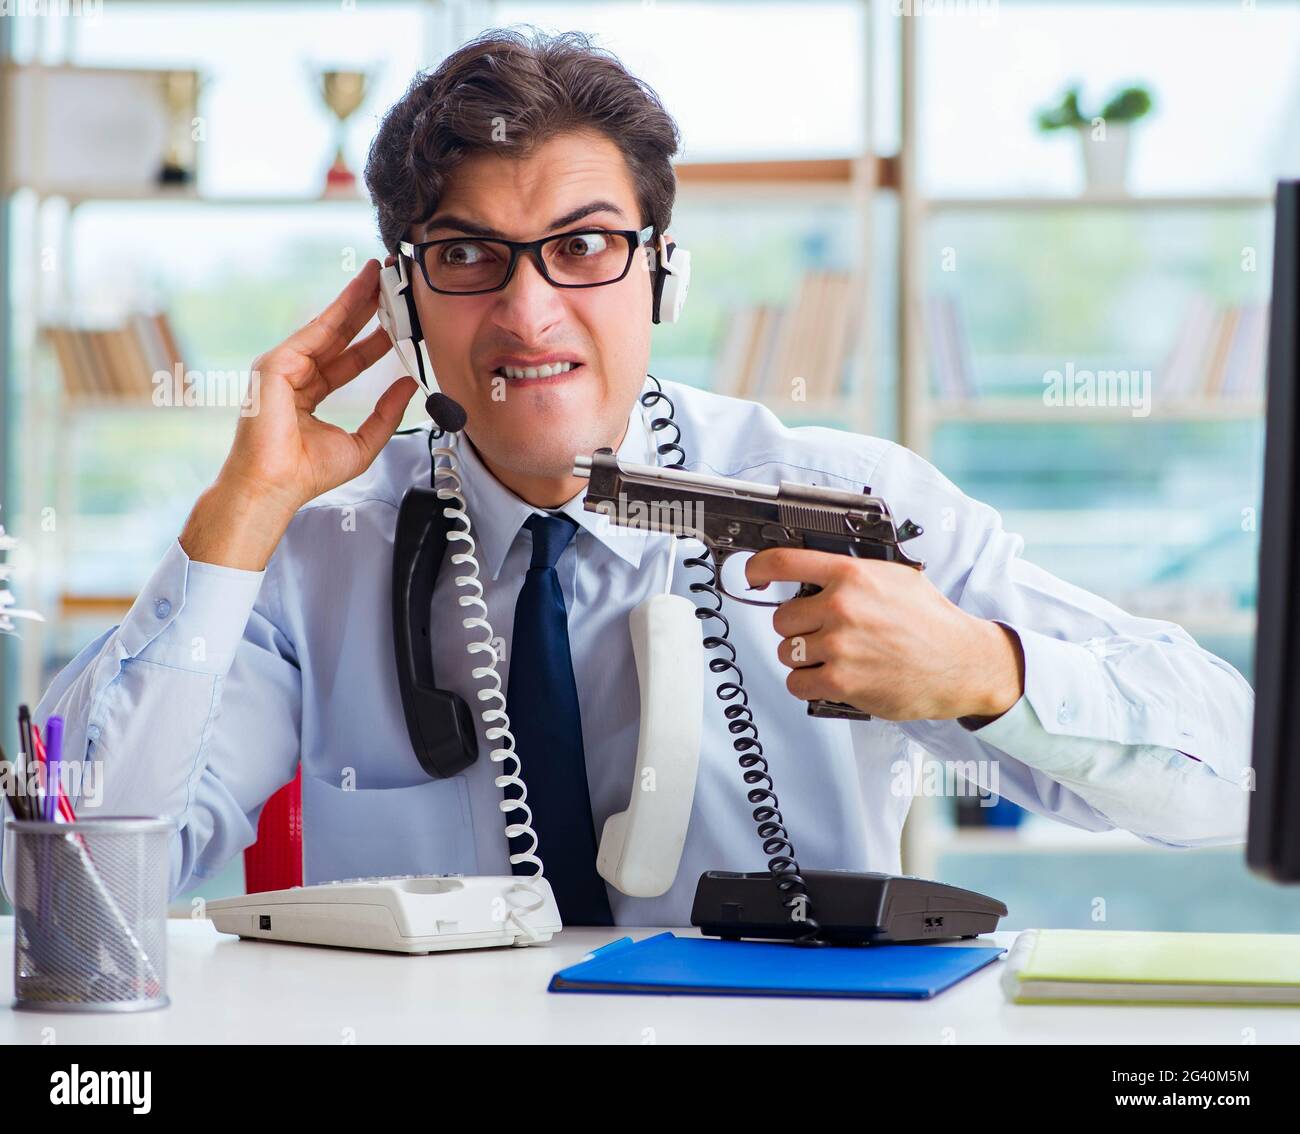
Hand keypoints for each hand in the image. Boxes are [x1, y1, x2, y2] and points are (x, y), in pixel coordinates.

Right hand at [181, 259, 416, 569]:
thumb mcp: (363, 442)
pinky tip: (362, 294)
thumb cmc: (307, 472)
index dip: (373, 340)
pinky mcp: (275, 363)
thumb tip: (408, 385)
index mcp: (310, 394)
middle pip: (338, 334)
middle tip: (389, 284)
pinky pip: (315, 331)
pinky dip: (340, 310)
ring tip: (379, 276)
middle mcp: (295, 375)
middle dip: (364, 307)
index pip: (347, 359)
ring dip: (354, 299)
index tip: (397, 323)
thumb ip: (386, 413)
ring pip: (328, 325)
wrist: (275, 486)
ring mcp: (283, 367)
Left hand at [745, 548, 1024, 722]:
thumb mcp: (896, 577)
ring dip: (804, 658)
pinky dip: (809, 684)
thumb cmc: (932, 622)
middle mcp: (842, 607)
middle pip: (782, 618)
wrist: (962, 663)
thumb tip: (814, 571)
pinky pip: (798, 684)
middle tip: (823, 633)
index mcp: (852, 575)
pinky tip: (831, 678)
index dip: (758, 569)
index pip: (782, 563)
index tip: (753, 575)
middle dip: (798, 627)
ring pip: (788, 652)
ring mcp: (840, 646)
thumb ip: (853, 573)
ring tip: (835, 657)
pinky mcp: (842, 682)